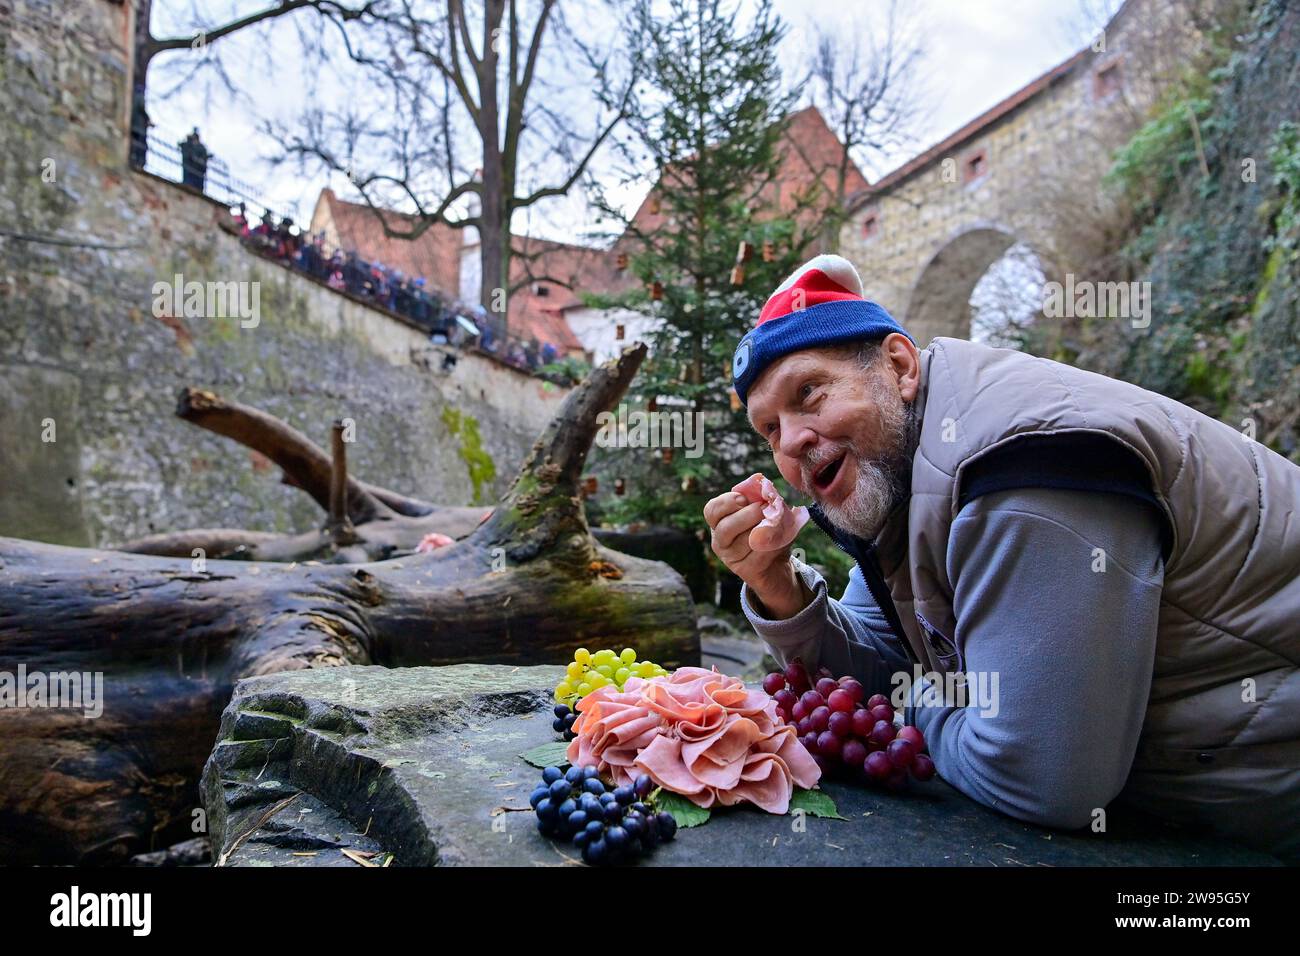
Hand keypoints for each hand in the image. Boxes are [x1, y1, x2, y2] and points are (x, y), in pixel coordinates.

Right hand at [703, 491, 810, 619]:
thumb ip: (761, 499)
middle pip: (725, 527)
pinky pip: (759, 554)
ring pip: (745, 541)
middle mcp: (719, 541)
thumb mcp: (764, 511)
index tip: (744, 498)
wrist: (778, 564)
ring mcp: (730, 558)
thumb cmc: (768, 532)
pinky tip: (780, 540)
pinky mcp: (745, 571)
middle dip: (748, 515)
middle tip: (765, 508)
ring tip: (778, 523)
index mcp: (719, 522)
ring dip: (765, 529)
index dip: (727, 502)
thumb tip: (764, 487)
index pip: (712, 510)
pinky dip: (773, 544)